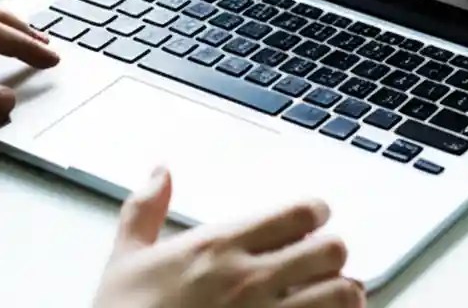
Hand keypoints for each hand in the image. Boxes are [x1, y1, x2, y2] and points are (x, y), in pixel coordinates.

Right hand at [93, 168, 363, 307]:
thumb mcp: (125, 260)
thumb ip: (145, 210)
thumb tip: (160, 172)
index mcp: (219, 247)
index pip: (300, 212)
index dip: (316, 213)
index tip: (311, 221)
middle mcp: (249, 280)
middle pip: (331, 249)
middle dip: (331, 253)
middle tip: (319, 261)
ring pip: (343, 294)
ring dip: (341, 292)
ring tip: (329, 295)